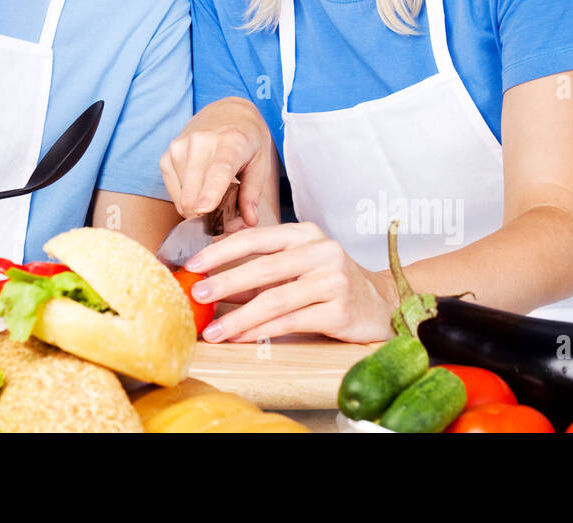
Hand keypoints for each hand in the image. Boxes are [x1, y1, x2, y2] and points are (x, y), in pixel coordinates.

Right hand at [159, 97, 277, 225]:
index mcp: (231, 142)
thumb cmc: (247, 139)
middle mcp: (200, 142)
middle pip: (194, 193)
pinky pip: (173, 194)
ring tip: (213, 196)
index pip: (218, 170)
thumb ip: (253, 193)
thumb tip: (249, 221)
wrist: (226, 111)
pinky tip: (200, 188)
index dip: (210, 192)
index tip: (203, 209)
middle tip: (225, 217)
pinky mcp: (166, 156)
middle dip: (208, 216)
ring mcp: (179, 148)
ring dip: (197, 208)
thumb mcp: (261, 162)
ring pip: (183, 198)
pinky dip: (186, 199)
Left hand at [182, 222, 396, 343]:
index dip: (221, 251)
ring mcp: (333, 281)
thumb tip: (210, 279)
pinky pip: (291, 322)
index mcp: (305, 234)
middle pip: (263, 268)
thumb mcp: (297, 267)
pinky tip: (241, 338)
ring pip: (275, 300)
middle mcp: (322, 252)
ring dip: (239, 318)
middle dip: (224, 282)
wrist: (380, 304)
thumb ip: (258, 271)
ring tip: (214, 331)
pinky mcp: (339, 310)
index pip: (256, 238)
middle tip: (197, 294)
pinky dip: (261, 331)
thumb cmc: (329, 283)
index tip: (193, 264)